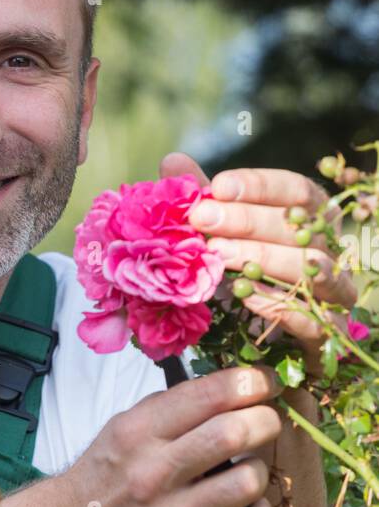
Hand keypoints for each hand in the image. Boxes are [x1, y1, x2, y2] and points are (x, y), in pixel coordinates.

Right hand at [52, 365, 280, 506]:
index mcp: (137, 433)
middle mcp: (151, 474)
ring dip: (258, 469)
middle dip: (265, 421)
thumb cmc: (108, 472)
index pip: (209, 395)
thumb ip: (174, 406)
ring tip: (246, 468)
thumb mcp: (124, 426)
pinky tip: (249, 505)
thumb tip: (238, 387)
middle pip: (234, 434)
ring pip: (247, 483)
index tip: (265, 383)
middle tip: (266, 422)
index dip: (251, 383)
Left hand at [161, 152, 357, 374]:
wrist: (260, 345)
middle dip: (248, 220)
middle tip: (202, 219)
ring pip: (311, 268)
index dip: (259, 185)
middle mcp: (330, 250)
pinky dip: (279, 305)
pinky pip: (312, 318)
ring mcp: (334, 292)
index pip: (296, 189)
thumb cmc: (242, 276)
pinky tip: (247, 296)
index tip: (217, 187)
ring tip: (219, 256)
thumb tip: (172, 162)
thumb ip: (202, 201)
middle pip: (298, 227)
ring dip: (263, 259)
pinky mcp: (327, 334)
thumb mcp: (220, 236)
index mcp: (312, 219)